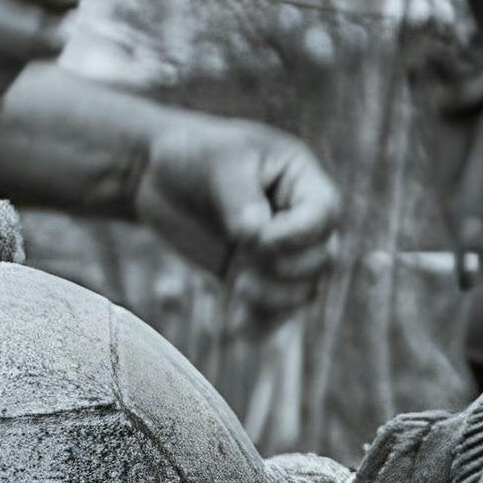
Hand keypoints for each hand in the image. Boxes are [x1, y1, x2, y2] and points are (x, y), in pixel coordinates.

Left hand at [133, 115, 344, 324]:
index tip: (260, 240)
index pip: (325, 214)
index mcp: (300, 179)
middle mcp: (297, 218)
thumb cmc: (194, 152)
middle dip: (285, 268)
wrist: (157, 173)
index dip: (301, 234)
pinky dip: (257, 324)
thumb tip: (256, 237)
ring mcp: (277, 251)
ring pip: (302, 291)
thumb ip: (239, 198)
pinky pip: (271, 311)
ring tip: (238, 289)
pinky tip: (233, 330)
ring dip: (273, 299)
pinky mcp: (253, 276)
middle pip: (320, 259)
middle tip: (244, 258)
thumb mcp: (218, 162)